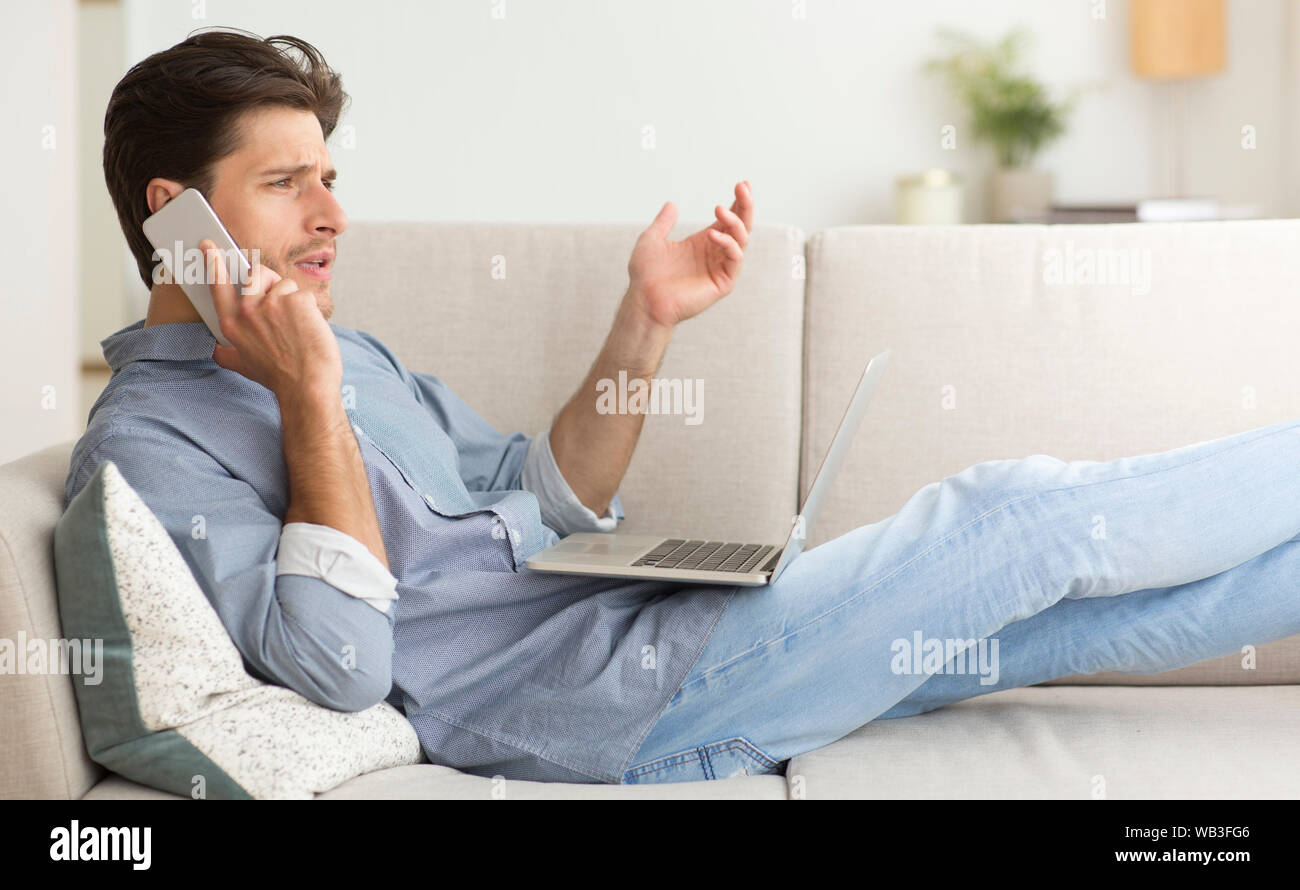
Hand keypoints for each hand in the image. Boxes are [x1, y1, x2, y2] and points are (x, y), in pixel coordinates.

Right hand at [203, 239, 341, 399]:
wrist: (306, 387)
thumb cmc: (279, 378)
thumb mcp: (244, 365)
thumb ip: (227, 353)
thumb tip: (216, 351)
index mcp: (231, 325)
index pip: (219, 287)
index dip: (214, 264)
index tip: (210, 246)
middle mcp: (247, 311)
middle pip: (258, 273)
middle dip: (271, 281)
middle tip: (283, 306)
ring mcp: (271, 304)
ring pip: (284, 284)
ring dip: (294, 301)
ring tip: (297, 327)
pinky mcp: (295, 301)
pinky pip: (303, 295)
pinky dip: (310, 310)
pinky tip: (309, 330)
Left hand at [626, 180, 753, 328]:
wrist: (644, 299)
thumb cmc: (646, 274)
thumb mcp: (651, 240)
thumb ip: (663, 222)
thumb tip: (671, 204)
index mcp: (703, 242)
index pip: (728, 220)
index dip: (737, 203)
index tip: (742, 184)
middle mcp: (715, 253)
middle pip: (741, 226)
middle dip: (744, 206)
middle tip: (743, 187)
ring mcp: (720, 268)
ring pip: (741, 240)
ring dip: (735, 222)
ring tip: (719, 210)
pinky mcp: (722, 283)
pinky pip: (734, 259)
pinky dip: (728, 244)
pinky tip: (712, 235)